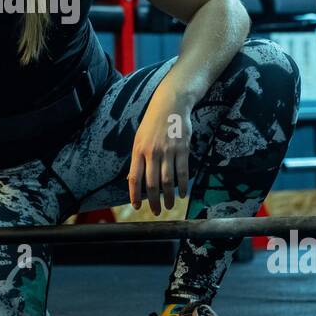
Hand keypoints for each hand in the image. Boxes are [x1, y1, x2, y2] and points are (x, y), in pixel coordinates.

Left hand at [128, 85, 194, 215]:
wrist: (170, 104)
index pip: (134, 177)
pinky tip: (182, 194)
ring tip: (170, 206)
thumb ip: (137, 157)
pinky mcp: (182, 149)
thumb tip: (132, 178)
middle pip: (151, 183)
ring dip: (169, 197)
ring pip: (167, 180)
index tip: (137, 206)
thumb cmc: (153, 122)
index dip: (134, 194)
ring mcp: (167, 151)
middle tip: (156, 212)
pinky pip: (182, 172)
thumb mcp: (139, 137)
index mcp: (138, 150)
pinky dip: (182, 185)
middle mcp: (152, 152)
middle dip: (153, 201)